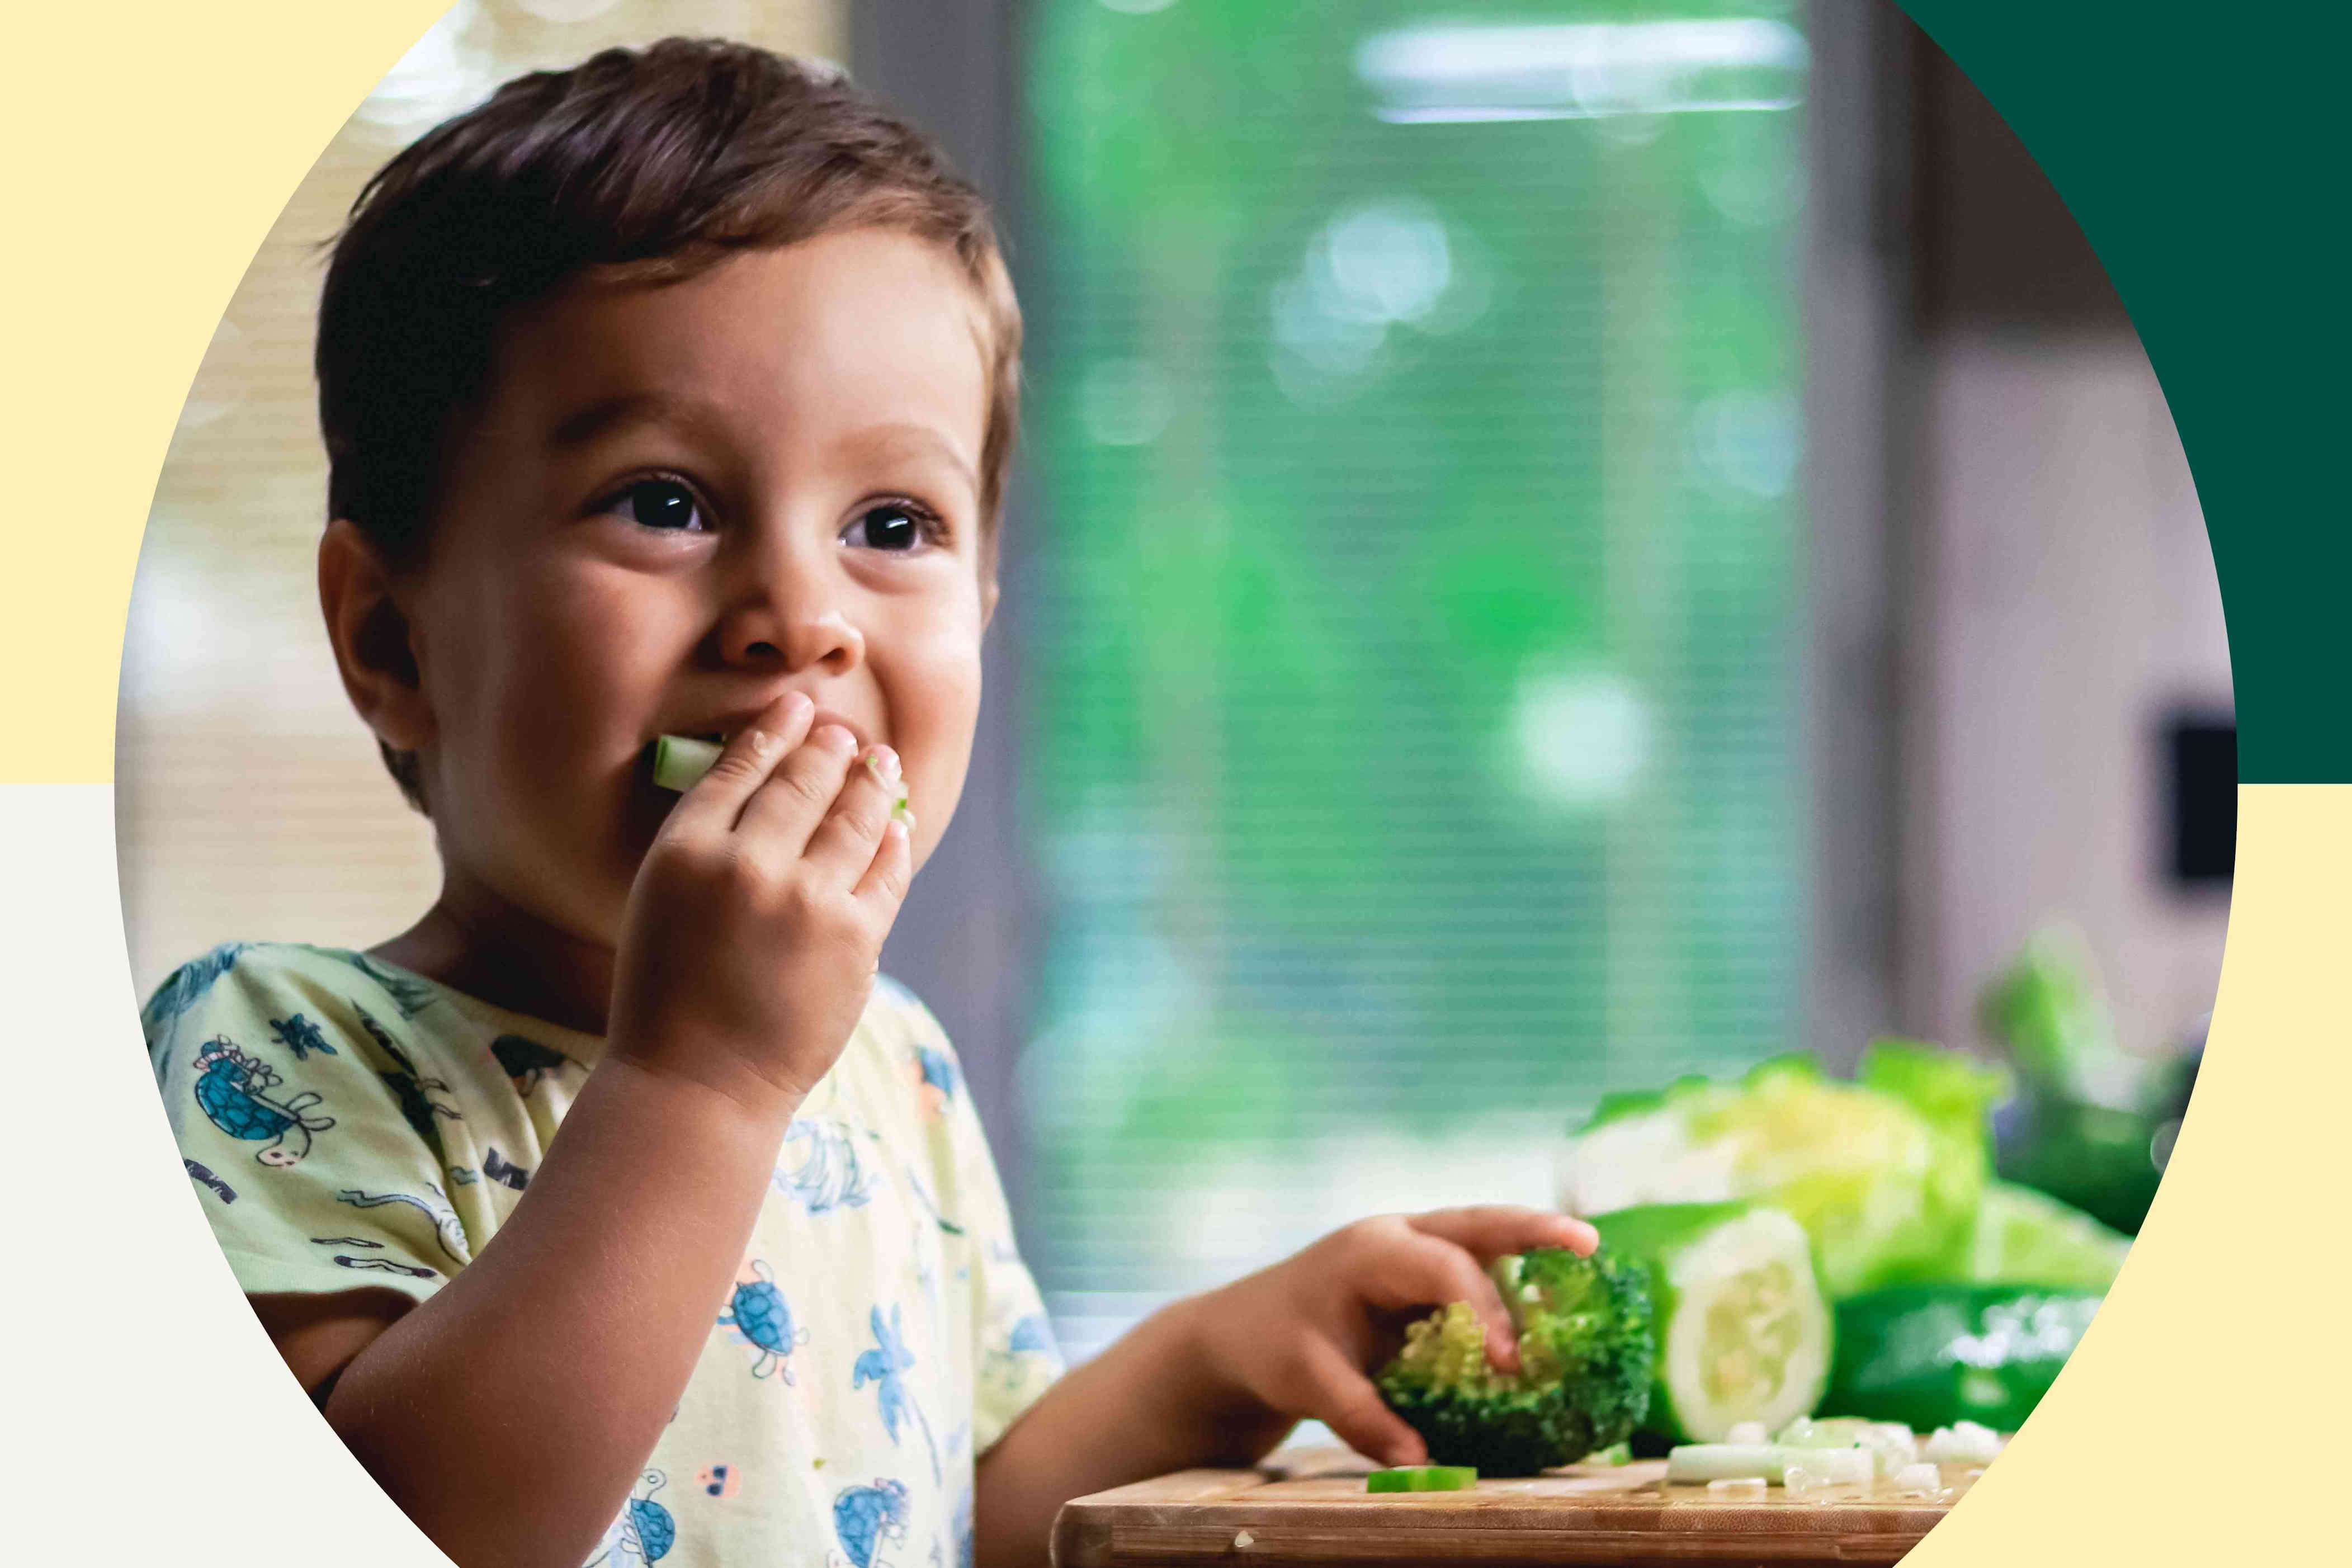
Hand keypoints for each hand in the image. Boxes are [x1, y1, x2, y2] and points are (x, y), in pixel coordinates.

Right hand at [608, 691, 913, 1117]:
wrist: (696, 1086)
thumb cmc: (667, 998)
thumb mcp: (661, 904)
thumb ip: (706, 845)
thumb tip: (765, 782)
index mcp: (685, 852)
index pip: (739, 766)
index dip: (775, 730)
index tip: (798, 707)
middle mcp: (745, 865)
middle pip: (802, 781)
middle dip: (829, 747)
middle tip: (844, 731)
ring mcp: (805, 900)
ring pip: (853, 816)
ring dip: (871, 781)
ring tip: (880, 761)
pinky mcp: (853, 937)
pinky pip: (884, 871)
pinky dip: (891, 841)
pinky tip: (894, 826)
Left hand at [1181, 1207, 1599, 1466]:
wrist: (1239, 1332)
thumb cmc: (1271, 1346)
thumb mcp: (1308, 1382)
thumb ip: (1365, 1419)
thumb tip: (1423, 1463)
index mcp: (1370, 1251)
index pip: (1445, 1270)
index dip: (1486, 1311)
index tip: (1511, 1364)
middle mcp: (1396, 1238)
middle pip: (1476, 1222)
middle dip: (1534, 1229)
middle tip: (1590, 1243)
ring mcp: (1409, 1251)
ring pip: (1481, 1238)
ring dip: (1531, 1249)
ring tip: (1588, 1262)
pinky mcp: (1418, 1276)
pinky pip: (1473, 1270)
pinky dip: (1511, 1283)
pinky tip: (1547, 1310)